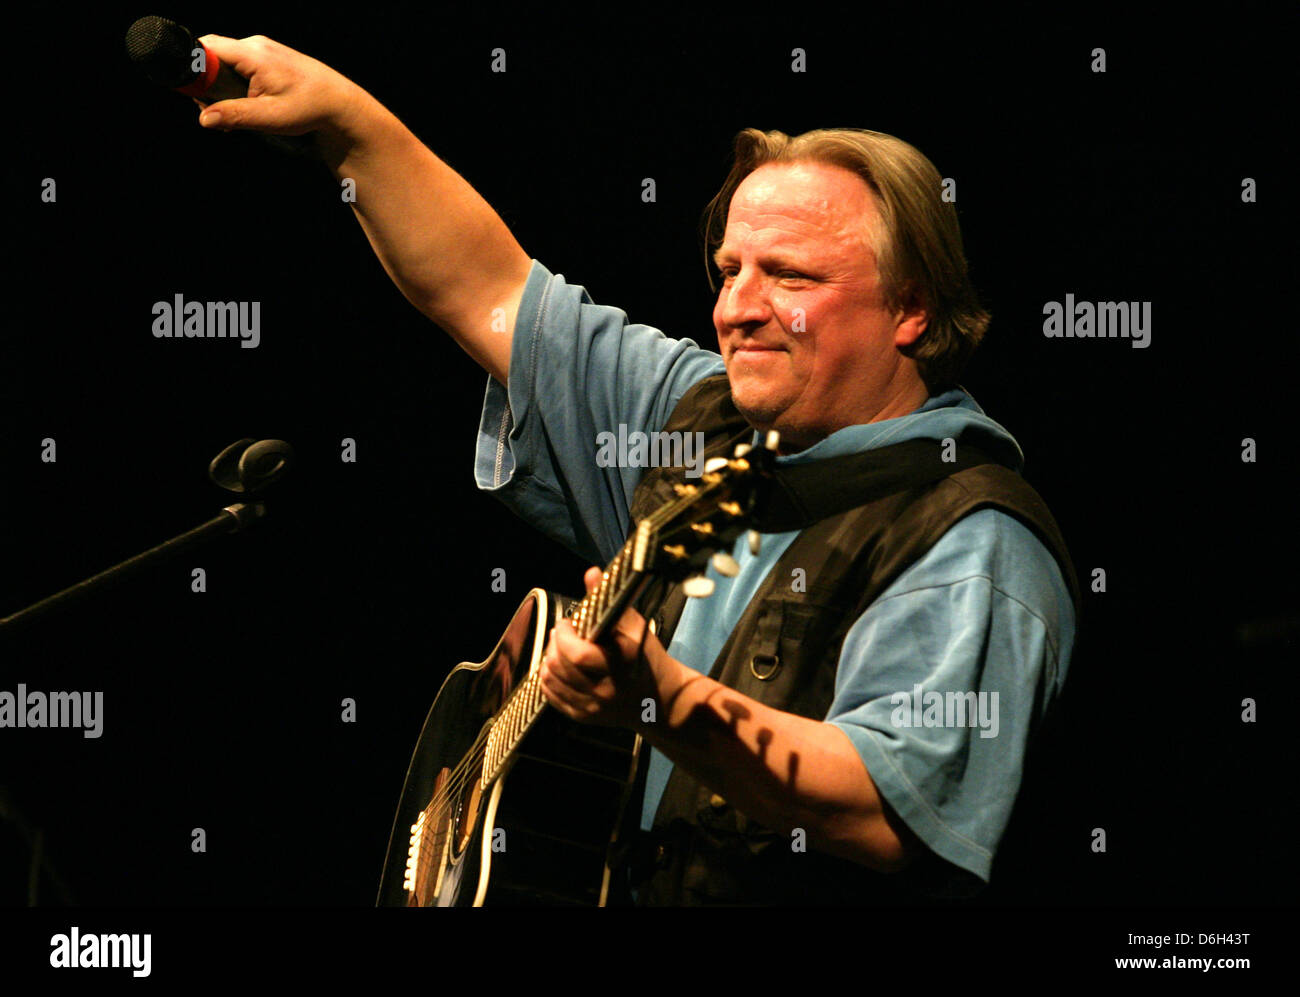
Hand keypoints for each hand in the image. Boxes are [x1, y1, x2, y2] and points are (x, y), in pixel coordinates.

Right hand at [193, 34, 368, 142]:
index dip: (193, 69)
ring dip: (222, 85)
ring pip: (226, 61)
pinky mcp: (268, 58)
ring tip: (234, 112)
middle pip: (213, 54)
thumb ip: (235, 116)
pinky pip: (240, 64)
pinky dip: (236, 83)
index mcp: (253, 53)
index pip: (206, 48)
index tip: (193, 93)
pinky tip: (245, 104)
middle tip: (213, 109)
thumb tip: (204, 117)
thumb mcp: (270, 117)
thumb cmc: (310, 108)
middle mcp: (256, 45)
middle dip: (207, 82)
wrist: (339, 103)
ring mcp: (263, 49)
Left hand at [540, 567, 674, 728]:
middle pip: (559, 665)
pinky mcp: (584, 717)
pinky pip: (551, 697)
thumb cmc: (645, 657)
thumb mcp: (634, 625)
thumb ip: (609, 601)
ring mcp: (593, 706)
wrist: (659, 699)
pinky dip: (549, 679)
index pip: (578, 653)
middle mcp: (606, 688)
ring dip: (549, 659)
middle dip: (555, 644)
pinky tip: (559, 667)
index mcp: (621, 663)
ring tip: (560, 649)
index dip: (564, 635)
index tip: (569, 623)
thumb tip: (591, 573)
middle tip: (563, 634)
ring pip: (551, 680)